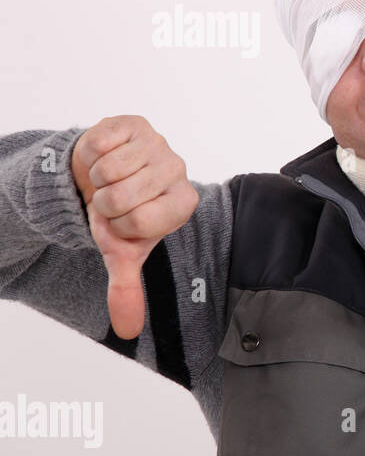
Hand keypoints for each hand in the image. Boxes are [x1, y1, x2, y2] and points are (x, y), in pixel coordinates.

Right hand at [71, 116, 198, 339]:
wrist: (98, 178)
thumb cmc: (118, 215)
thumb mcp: (121, 251)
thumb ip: (127, 288)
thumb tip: (126, 331)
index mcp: (183, 204)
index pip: (141, 222)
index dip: (119, 224)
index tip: (122, 221)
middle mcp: (179, 172)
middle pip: (123, 197)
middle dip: (105, 203)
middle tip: (112, 199)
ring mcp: (159, 145)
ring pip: (110, 169)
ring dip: (97, 178)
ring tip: (108, 180)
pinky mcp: (135, 124)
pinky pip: (101, 142)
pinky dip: (91, 153)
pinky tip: (103, 157)